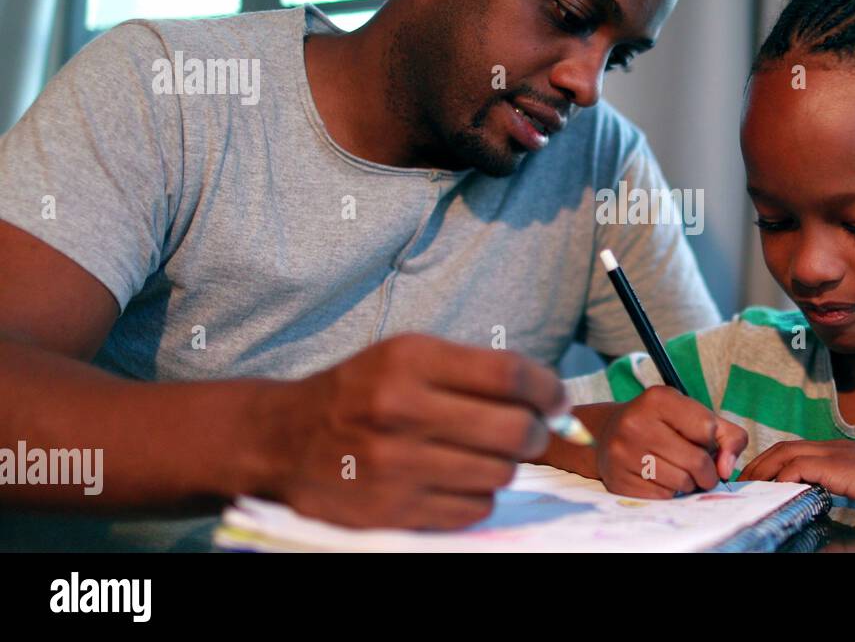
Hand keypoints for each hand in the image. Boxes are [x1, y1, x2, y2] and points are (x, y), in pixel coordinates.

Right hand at [266, 334, 565, 529]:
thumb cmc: (361, 392)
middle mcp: (401, 410)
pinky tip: (457, 480)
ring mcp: (397, 465)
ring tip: (484, 454)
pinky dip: (478, 496)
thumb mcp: (407, 357)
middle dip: (537, 432)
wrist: (286, 440)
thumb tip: (550, 397)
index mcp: (410, 360)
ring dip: (505, 465)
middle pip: (515, 429)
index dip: (548, 388)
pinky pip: (474, 509)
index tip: (556, 399)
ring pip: (501, 473)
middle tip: (530, 431)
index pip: (509, 373)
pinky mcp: (394, 509)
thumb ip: (474, 370)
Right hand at [595, 386, 748, 497]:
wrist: (609, 434)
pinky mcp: (617, 480)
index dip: (711, 440)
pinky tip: (661, 479)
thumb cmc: (664, 425)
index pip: (707, 428)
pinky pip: (662, 497)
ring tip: (680, 472)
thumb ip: (728, 436)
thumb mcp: (695, 416)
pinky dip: (669, 492)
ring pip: (681, 482)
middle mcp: (635, 422)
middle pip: (696, 460)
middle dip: (707, 471)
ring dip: (689, 483)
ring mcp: (623, 452)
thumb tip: (725, 469)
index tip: (702, 441)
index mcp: (658, 398)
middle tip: (702, 471)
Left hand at [739, 440, 854, 520]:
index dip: (772, 461)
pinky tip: (775, 490)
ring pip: (786, 453)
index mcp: (841, 450)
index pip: (796, 448)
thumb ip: (846, 487)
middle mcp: (835, 447)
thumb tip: (827, 500)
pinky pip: (799, 466)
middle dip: (759, 464)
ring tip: (749, 487)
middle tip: (743, 482)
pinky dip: (783, 476)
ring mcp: (837, 454)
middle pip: (784, 446)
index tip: (758, 478)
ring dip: (763, 469)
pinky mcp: (840, 467)